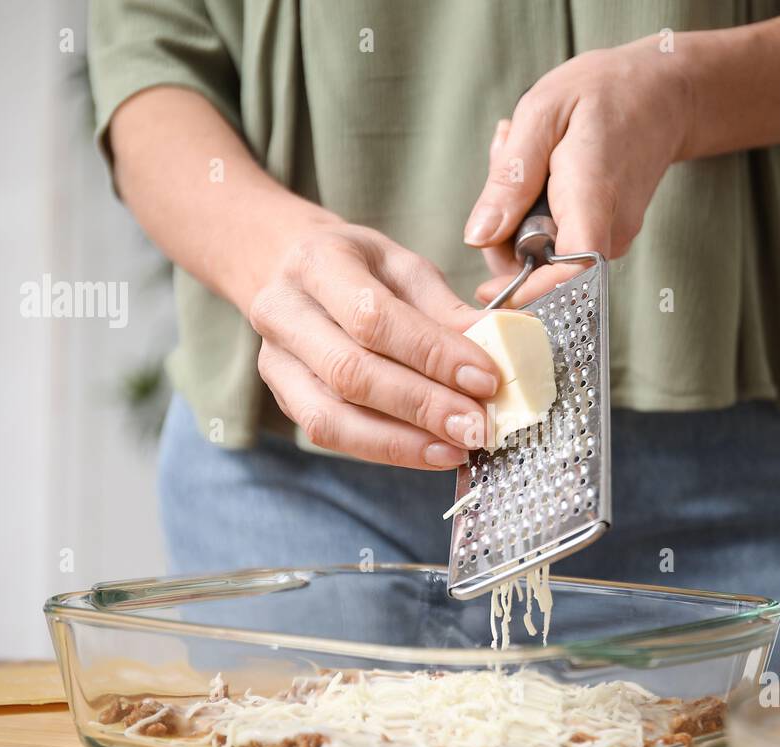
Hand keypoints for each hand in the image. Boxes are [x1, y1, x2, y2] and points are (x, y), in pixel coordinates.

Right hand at [249, 223, 501, 469]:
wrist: (294, 272)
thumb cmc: (361, 268)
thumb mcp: (405, 268)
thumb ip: (447, 311)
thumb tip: (504, 348)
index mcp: (317, 262)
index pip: (374, 317)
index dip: (434, 354)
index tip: (486, 379)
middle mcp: (284, 312)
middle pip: (352, 372)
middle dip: (423, 405)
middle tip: (477, 425)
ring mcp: (275, 360)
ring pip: (333, 417)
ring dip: (402, 441)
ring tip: (458, 448)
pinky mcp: (283, 398)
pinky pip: (330, 435)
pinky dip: (386, 449)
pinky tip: (430, 452)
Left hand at [464, 38, 692, 304]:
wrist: (663, 93)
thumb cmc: (606, 93)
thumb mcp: (542, 114)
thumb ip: (510, 178)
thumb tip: (478, 237)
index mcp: (593, 198)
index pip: (568, 272)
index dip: (526, 291)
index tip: (487, 291)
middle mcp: (609, 231)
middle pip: (540, 268)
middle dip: (502, 229)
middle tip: (502, 155)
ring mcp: (611, 239)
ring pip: (542, 253)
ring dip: (516, 213)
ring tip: (525, 150)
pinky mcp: (604, 238)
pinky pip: (555, 242)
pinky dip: (534, 211)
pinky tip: (541, 165)